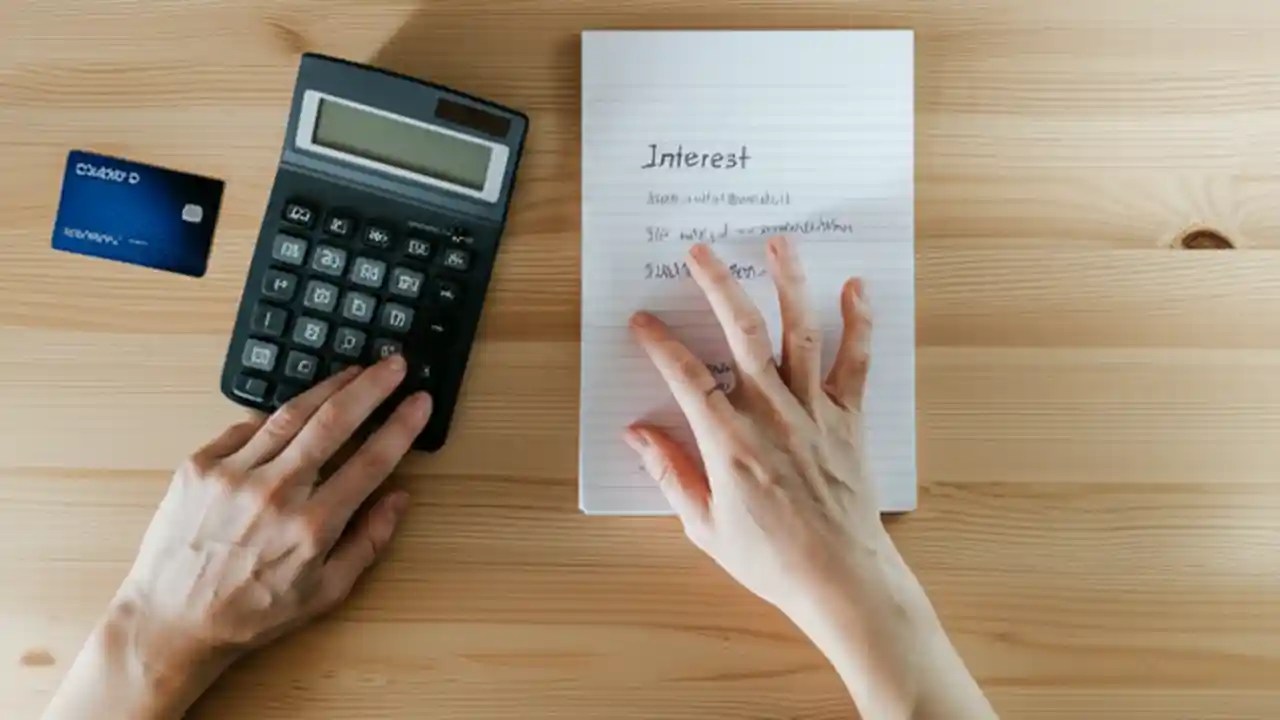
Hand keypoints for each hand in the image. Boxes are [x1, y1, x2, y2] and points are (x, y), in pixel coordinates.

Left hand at [44, 355, 430, 719]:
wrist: (170, 621)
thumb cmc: (250, 613)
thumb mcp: (325, 593)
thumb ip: (368, 542)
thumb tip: (398, 499)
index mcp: (312, 525)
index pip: (371, 460)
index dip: (402, 425)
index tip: (420, 401)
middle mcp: (275, 492)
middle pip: (334, 421)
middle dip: (372, 386)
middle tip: (394, 363)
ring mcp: (233, 474)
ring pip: (292, 414)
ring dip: (329, 386)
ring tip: (354, 370)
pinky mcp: (199, 467)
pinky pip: (246, 428)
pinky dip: (275, 416)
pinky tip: (296, 410)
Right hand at [626, 236, 878, 616]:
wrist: (840, 578)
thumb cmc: (771, 559)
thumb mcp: (704, 526)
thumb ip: (670, 473)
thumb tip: (637, 434)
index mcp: (729, 443)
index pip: (687, 377)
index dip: (661, 344)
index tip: (643, 321)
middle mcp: (772, 415)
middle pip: (743, 334)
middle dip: (718, 287)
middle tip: (700, 252)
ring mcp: (814, 412)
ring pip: (799, 333)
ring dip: (787, 284)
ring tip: (777, 243)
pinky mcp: (848, 418)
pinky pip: (855, 362)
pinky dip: (858, 323)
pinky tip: (854, 287)